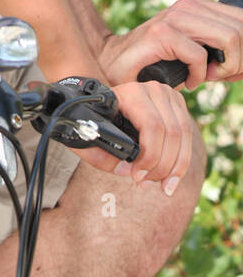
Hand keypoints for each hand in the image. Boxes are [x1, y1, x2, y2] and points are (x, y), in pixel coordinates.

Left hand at [73, 79, 192, 194]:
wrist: (102, 101)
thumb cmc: (94, 119)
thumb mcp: (88, 135)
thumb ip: (100, 156)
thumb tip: (126, 170)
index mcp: (131, 93)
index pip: (152, 126)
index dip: (149, 156)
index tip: (137, 176)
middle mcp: (153, 90)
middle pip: (171, 133)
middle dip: (162, 166)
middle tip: (146, 184)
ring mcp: (168, 95)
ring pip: (183, 135)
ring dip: (175, 166)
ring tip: (162, 186)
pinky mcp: (177, 105)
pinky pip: (187, 135)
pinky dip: (182, 159)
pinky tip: (172, 177)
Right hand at [100, 0, 242, 88]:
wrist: (112, 65)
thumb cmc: (154, 65)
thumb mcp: (193, 53)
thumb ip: (218, 51)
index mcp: (197, 7)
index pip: (241, 19)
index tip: (229, 69)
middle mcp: (186, 6)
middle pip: (241, 29)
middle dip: (239, 61)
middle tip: (217, 76)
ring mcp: (173, 17)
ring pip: (229, 39)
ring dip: (224, 68)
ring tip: (204, 77)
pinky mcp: (160, 33)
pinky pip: (200, 56)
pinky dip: (198, 75)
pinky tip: (187, 82)